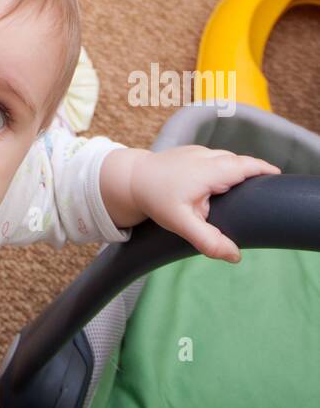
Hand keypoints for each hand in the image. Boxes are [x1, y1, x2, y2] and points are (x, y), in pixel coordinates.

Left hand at [130, 146, 280, 263]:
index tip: (277, 177)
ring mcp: (198, 151)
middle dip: (254, 172)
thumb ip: (209, 241)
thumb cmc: (155, 198)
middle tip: (266, 191)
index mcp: (209, 170)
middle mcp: (206, 155)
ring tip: (248, 190)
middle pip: (238, 162)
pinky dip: (225, 168)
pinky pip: (216, 158)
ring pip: (227, 159)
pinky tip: (224, 185)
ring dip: (238, 170)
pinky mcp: (191, 152)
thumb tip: (235, 256)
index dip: (263, 169)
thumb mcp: (182, 224)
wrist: (130, 179)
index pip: (244, 165)